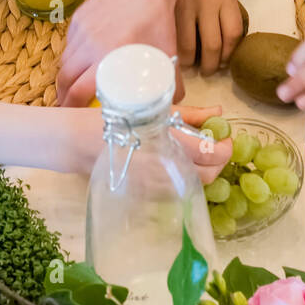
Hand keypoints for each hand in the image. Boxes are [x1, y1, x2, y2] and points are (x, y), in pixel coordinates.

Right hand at [56, 0, 178, 107]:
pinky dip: (72, 55)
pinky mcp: (78, 18)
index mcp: (106, 59)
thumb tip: (172, 109)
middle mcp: (87, 46)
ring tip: (75, 84)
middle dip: (63, 95)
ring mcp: (80, 31)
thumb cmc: (159, 24)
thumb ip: (170, 87)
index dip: (72, 107)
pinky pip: (69, 43)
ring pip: (64, 60)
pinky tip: (83, 59)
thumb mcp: (168, 58)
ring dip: (68, 75)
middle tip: (69, 105)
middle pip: (64, 79)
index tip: (72, 116)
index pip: (77, 91)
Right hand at [63, 101, 230, 179]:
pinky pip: (175, 190)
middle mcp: (164, 168)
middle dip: (217, 163)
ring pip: (192, 186)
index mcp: (167, 142)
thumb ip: (190, 114)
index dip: (226, 148)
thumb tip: (219, 113)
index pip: (210, 153)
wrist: (77, 141)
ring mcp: (154, 186)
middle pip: (208, 176)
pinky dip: (183, 179)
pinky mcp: (145, 195)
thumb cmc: (115, 117)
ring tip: (195, 153)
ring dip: (201, 172)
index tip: (227, 138)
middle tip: (213, 146)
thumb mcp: (154, 109)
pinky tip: (177, 164)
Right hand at [174, 0, 243, 74]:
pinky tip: (173, 54)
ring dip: (190, 62)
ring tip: (189, 66)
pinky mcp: (165, 7)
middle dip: (210, 65)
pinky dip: (172, 50)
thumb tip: (220, 42)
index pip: (233, 33)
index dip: (229, 53)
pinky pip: (170, 36)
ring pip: (189, 46)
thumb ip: (222, 9)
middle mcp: (207, 1)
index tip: (224, 62)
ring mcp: (184, 5)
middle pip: (213, 45)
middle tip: (207, 71)